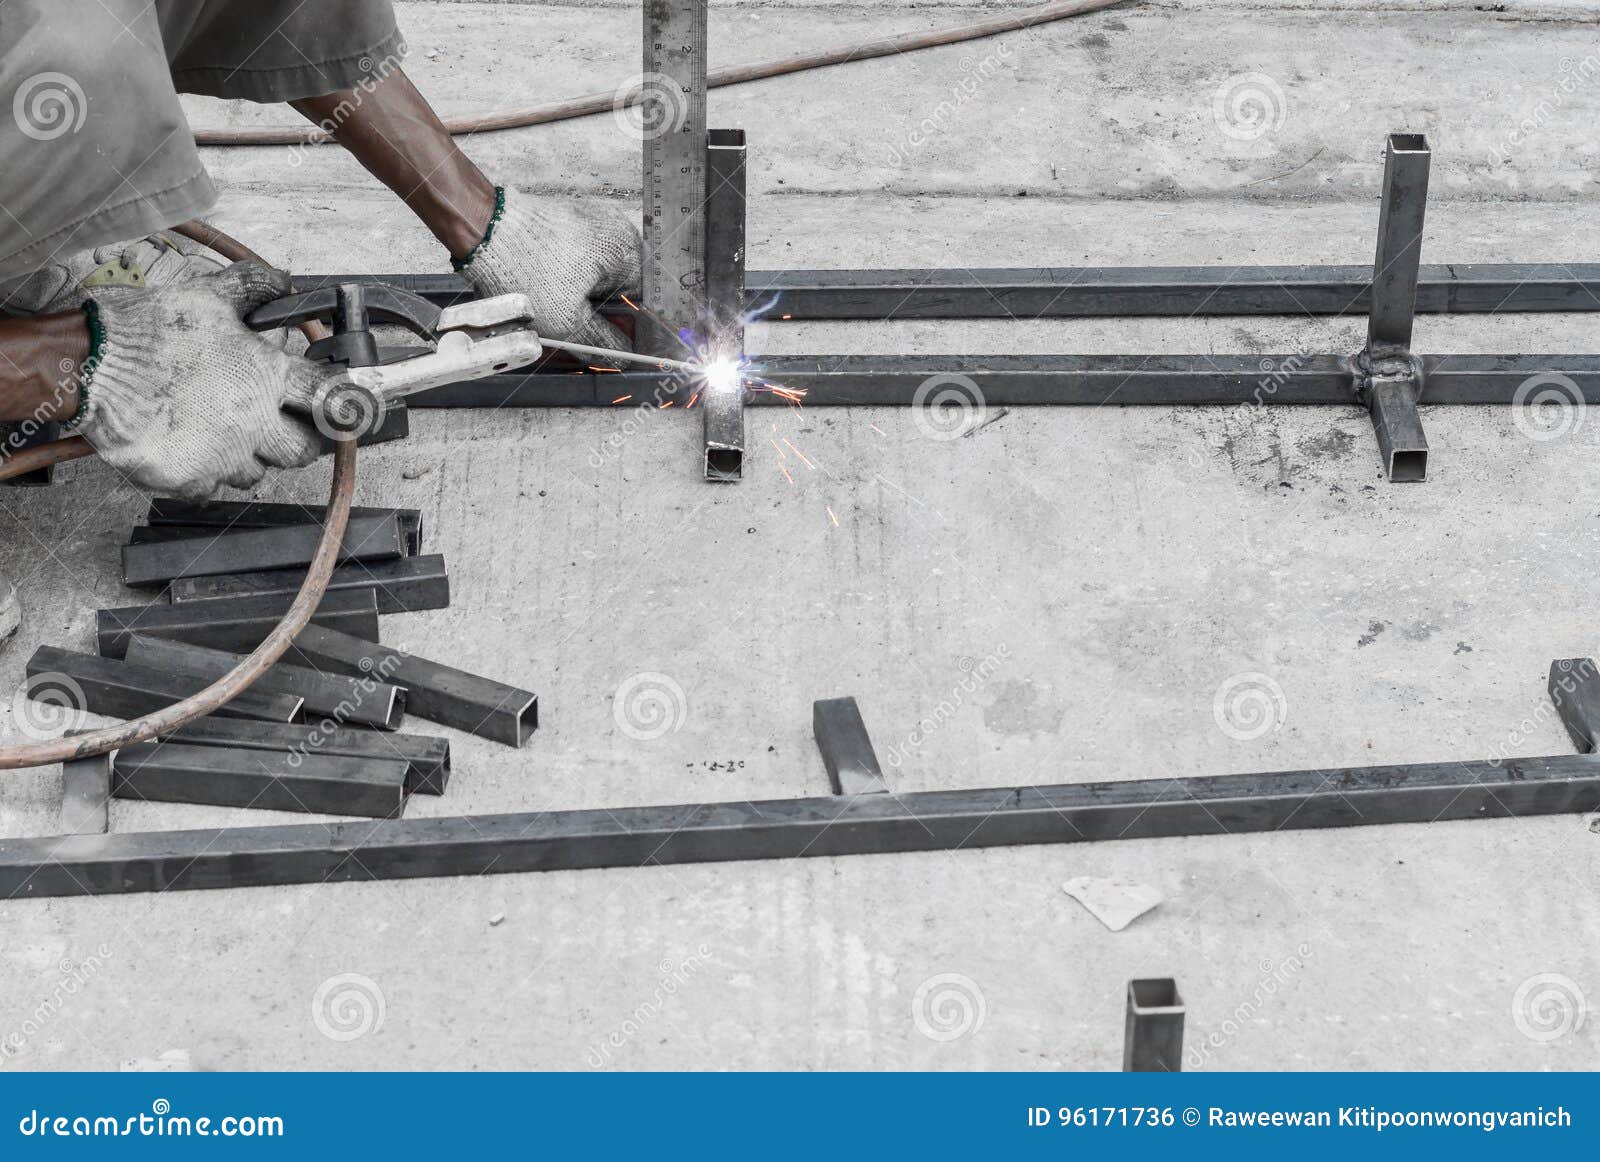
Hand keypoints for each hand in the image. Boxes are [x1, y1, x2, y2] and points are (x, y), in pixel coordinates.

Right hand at [73, 264, 334, 498]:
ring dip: (249, 456)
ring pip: (257, 473)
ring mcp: (222, 456)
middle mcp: (253, 423)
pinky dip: (207, 473)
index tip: (340, 409)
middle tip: (278, 425)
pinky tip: (192, 447)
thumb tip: (283, 281)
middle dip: (295, 439)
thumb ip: (254, 287)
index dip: (341, 404)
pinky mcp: (188, 479)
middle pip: (302, 451)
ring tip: (223, 430)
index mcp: (266, 379)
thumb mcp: (210, 295)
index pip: (330, 399)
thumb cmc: (150, 330)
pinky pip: (212, 488)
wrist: (92, 362)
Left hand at [457, 187, 639, 348]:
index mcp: (628, 251)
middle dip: (600, 316)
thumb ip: (603, 343)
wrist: (482, 228)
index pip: (644, 302)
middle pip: (619, 289)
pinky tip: (547, 297)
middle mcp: (616, 232)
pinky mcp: (566, 223)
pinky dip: (567, 284)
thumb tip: (623, 356)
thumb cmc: (525, 267)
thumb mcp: (568, 322)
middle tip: (577, 336)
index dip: (628, 329)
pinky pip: (577, 263)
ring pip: (596, 278)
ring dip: (581, 302)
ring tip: (556, 316)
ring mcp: (591, 223)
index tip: (612, 346)